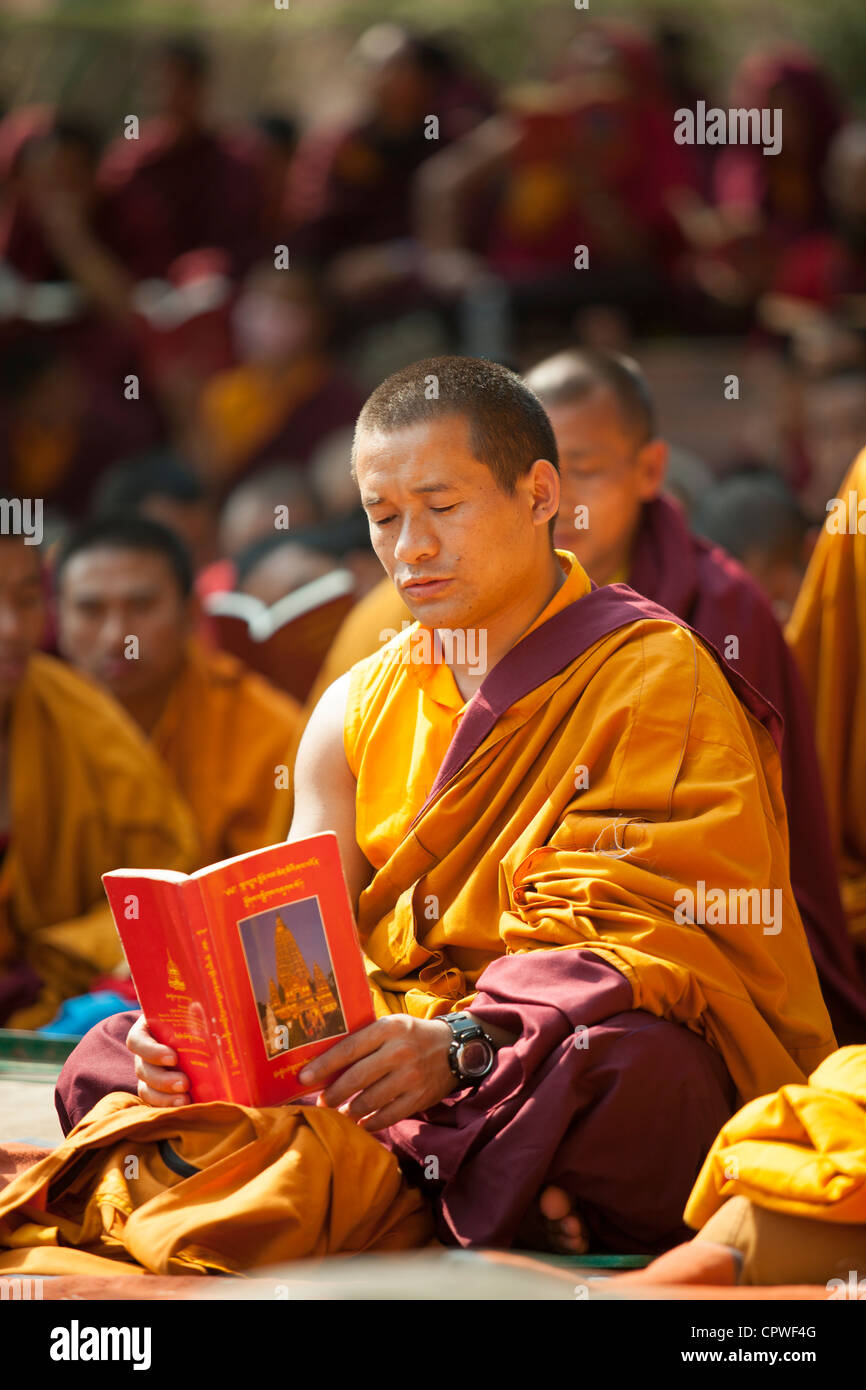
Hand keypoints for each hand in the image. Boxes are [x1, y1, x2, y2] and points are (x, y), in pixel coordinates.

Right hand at [126, 1015, 190, 1106]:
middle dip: (162, 1079)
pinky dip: (169, 1106)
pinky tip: (186, 1107)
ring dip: (164, 1097)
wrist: (203, 1033)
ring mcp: (150, 1073)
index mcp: (148, 1029)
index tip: (173, 1057)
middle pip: (142, 1069)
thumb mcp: (194, 1015)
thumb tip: (196, 1008)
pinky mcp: (159, 1090)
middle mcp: (145, 1053)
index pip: (137, 1040)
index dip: (151, 1051)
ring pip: (146, 1089)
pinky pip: (157, 1103)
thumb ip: (194, 1015)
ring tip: (185, 1100)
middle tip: (184, 1084)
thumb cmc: (197, 1018)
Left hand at [298, 1014, 455, 1131]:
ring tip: (341, 1111)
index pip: (348, 1049)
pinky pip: (387, 1117)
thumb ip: (364, 1037)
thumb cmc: (412, 1035)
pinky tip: (361, 1121)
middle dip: (333, 1093)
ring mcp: (411, 1077)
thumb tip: (323, 1055)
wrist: (456, 1048)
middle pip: (356, 1079)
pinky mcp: (419, 1098)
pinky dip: (369, 1122)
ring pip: (369, 1101)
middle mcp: (399, 1052)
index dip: (323, 1065)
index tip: (303, 1078)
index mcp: (388, 1029)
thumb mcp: (391, 1024)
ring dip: (349, 1110)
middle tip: (322, 1100)